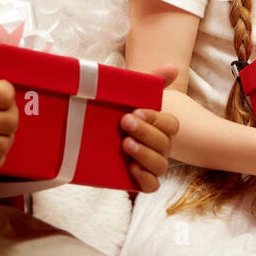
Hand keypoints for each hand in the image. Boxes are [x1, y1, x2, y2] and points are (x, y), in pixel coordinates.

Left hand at [120, 63, 180, 192]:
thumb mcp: (126, 93)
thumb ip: (150, 81)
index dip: (156, 119)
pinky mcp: (136, 179)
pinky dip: (145, 178)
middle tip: (125, 123)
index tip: (136, 111)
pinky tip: (132, 168)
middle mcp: (158, 146)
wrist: (83, 131)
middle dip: (146, 133)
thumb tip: (173, 69)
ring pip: (160, 165)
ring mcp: (148, 164)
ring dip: (146, 154)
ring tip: (126, 144)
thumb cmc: (112, 111)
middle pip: (165, 144)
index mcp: (159, 126)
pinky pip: (152, 186)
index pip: (170, 124)